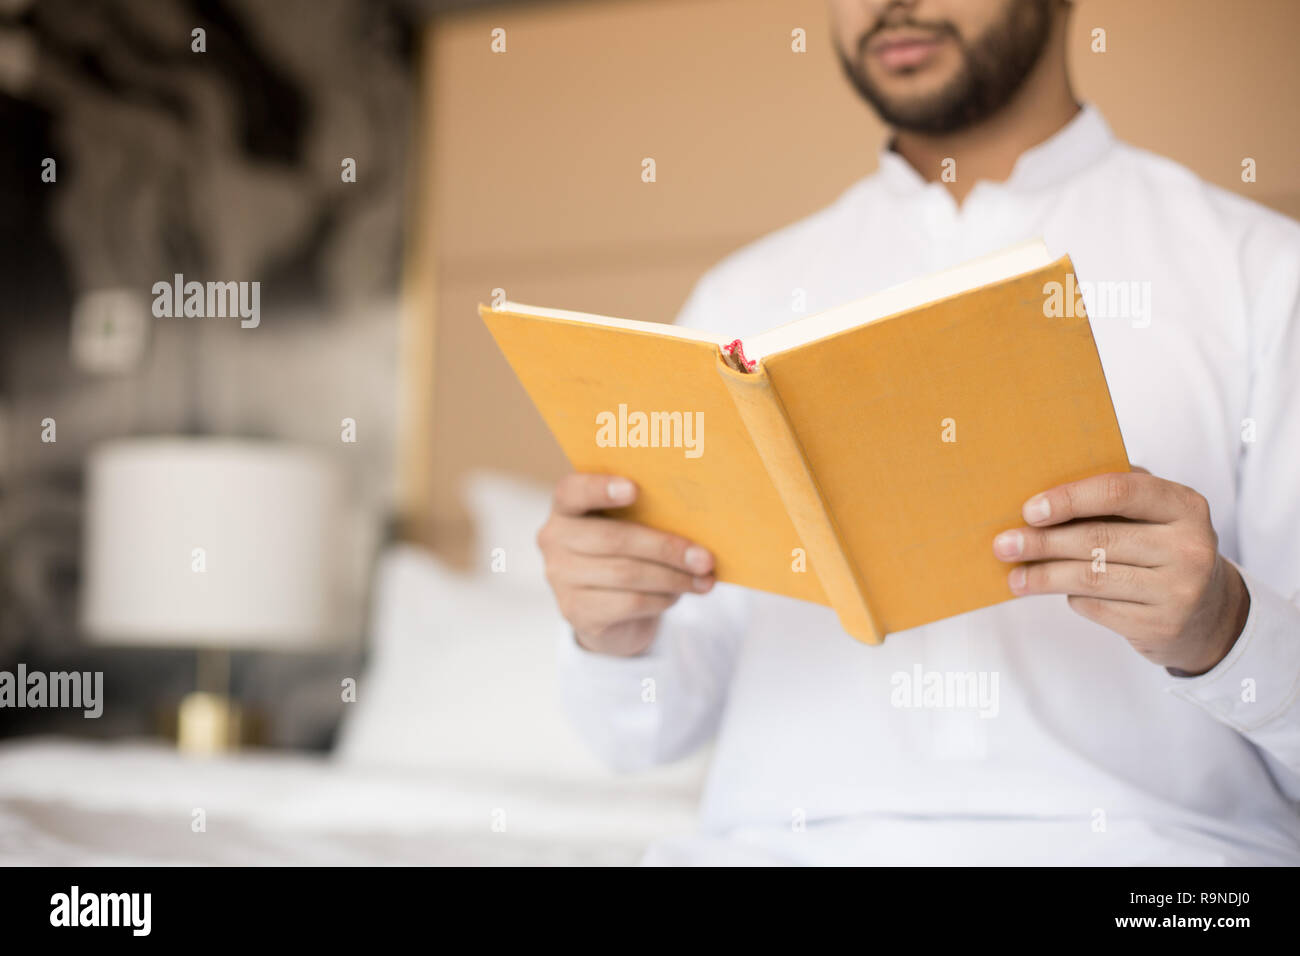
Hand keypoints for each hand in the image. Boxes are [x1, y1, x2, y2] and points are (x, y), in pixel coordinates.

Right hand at [537, 473, 714, 655]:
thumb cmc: (628, 554)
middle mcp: (554, 539)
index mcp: (566, 507)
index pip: (573, 491)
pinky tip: (677, 596)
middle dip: (665, 548)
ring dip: (673, 578)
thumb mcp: (631, 528)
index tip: (635, 489)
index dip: (601, 488)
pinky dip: (661, 599)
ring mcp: (559, 578)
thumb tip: (697, 523)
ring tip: (703, 580)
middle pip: (613, 539)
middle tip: (705, 558)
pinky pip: (628, 602)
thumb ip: (648, 515)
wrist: (612, 612)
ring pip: (626, 574)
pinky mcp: (575, 612)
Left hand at [992, 467, 1249, 675]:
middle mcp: (1190, 547)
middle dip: (1042, 542)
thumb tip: (1040, 493)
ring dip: (1043, 576)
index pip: (1120, 491)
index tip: (1029, 510)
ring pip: (1091, 578)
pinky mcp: (1161, 626)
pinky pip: (1096, 607)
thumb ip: (1113, 495)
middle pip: (1098, 539)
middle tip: (1003, 544)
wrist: (1208, 613)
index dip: (1070, 498)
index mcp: (1185, 505)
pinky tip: (1057, 591)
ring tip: (1014, 576)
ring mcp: (1179, 590)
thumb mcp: (1154, 514)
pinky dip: (1071, 597)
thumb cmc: (1162, 549)